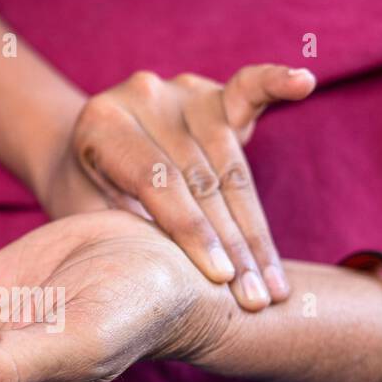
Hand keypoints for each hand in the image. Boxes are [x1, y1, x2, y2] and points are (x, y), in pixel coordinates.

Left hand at [40, 64, 314, 309]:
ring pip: (231, 164)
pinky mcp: (212, 92)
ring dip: (257, 231)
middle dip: (233, 244)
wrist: (79, 155)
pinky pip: (249, 87)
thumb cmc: (83, 199)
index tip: (221, 278)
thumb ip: (123, 228)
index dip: (191, 232)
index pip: (158, 181)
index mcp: (102, 125)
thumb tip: (174, 266)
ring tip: (275, 284)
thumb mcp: (86, 217)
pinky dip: (277, 83)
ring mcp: (180, 90)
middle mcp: (142, 97)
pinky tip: (302, 81)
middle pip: (201, 177)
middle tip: (255, 300)